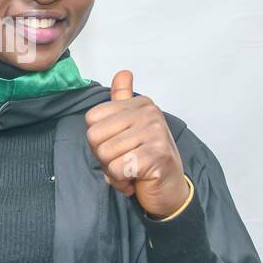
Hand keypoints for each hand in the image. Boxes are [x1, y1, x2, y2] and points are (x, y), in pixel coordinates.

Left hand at [84, 69, 189, 218]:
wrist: (170, 189)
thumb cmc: (147, 159)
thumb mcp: (132, 126)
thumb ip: (123, 100)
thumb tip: (123, 73)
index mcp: (140, 104)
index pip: (92, 118)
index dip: (98, 140)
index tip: (118, 147)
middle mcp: (149, 113)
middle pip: (94, 136)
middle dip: (103, 157)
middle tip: (123, 162)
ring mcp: (155, 133)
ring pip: (104, 154)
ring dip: (112, 171)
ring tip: (130, 171)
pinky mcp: (156, 155)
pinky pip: (117, 169)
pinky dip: (121, 181)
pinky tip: (136, 179)